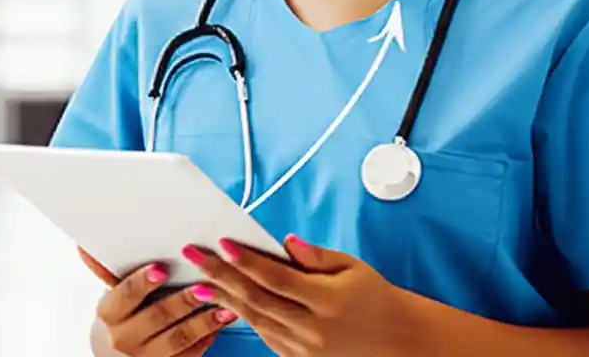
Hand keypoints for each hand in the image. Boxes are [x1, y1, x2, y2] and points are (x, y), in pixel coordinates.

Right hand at [79, 247, 237, 355]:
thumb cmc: (122, 316)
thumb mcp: (112, 295)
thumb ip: (106, 270)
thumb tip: (83, 244)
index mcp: (109, 313)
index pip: (125, 295)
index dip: (142, 282)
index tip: (162, 269)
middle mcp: (123, 338)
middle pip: (156, 316)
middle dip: (183, 301)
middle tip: (206, 285)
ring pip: (178, 339)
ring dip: (204, 322)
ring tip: (225, 306)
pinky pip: (190, 355)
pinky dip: (208, 338)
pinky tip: (223, 323)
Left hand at [180, 236, 418, 356]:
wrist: (394, 339)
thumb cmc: (373, 297)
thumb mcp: (352, 267)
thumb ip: (315, 256)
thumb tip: (284, 242)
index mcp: (328, 301)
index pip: (278, 278)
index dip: (248, 261)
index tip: (224, 243)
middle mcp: (313, 328)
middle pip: (258, 299)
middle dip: (221, 275)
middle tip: (194, 255)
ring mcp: (303, 348)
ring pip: (255, 319)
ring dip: (224, 298)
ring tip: (199, 279)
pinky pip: (264, 334)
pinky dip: (242, 315)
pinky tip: (225, 300)